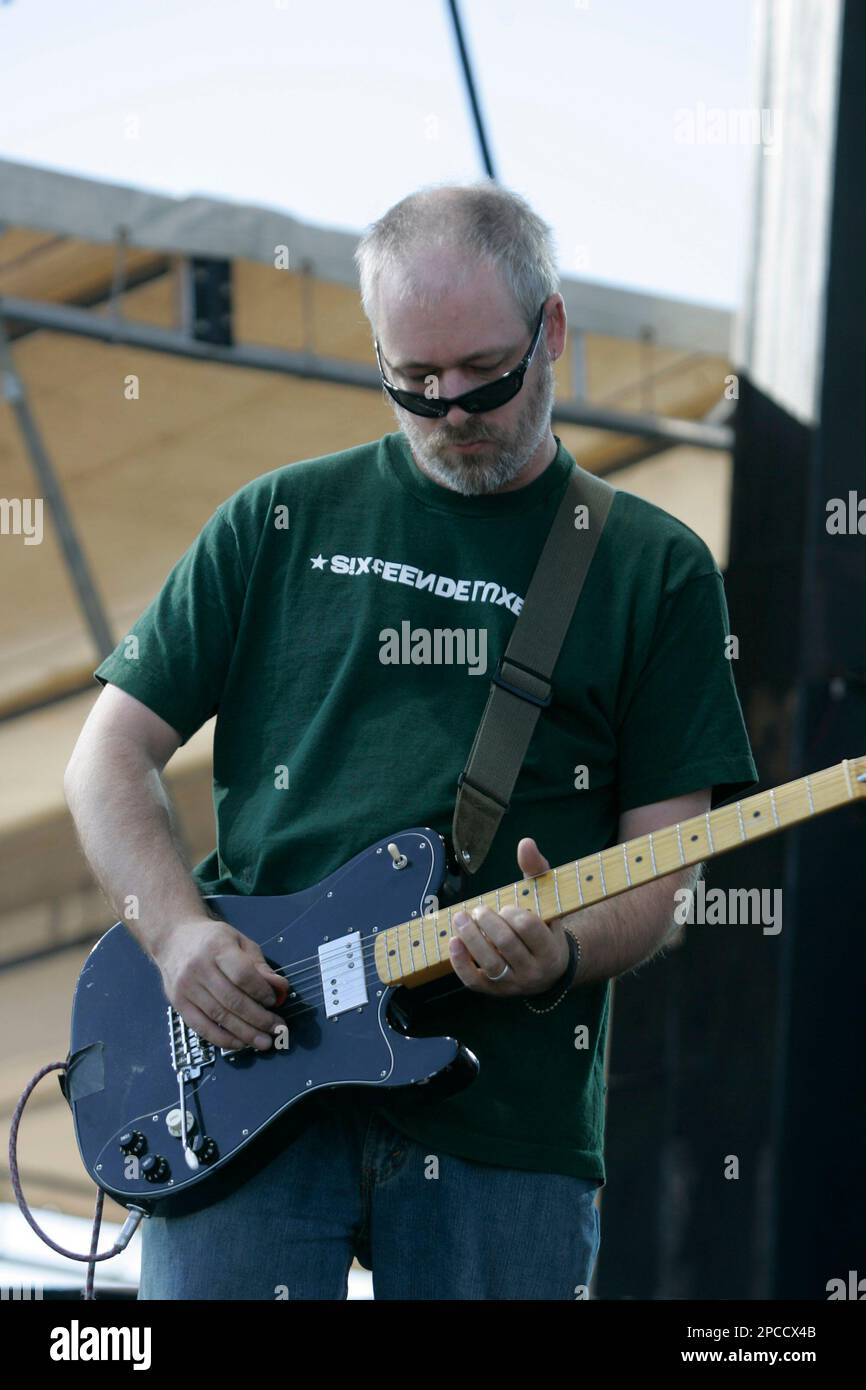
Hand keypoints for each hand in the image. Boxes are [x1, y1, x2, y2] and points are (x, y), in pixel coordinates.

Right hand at [154, 918, 289, 1051]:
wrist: (172, 939)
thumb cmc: (211, 940)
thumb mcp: (238, 942)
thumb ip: (259, 965)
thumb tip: (280, 988)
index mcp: (217, 948)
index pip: (242, 975)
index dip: (261, 992)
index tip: (274, 1002)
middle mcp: (199, 968)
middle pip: (232, 1000)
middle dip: (258, 1019)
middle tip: (277, 1029)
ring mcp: (186, 987)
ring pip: (219, 1016)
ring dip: (244, 1033)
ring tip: (263, 1042)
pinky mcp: (178, 1003)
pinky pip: (201, 1027)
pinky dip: (222, 1039)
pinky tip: (239, 1043)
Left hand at [448, 838, 569, 996]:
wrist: (549, 968)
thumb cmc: (545, 926)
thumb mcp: (547, 899)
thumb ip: (536, 870)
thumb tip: (525, 843)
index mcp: (551, 948)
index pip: (529, 927)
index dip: (512, 914)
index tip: (505, 907)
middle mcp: (534, 971)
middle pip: (506, 944)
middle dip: (487, 923)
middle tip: (478, 910)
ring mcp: (514, 983)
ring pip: (490, 963)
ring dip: (471, 938)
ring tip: (460, 918)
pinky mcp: (494, 991)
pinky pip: (474, 981)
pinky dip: (460, 962)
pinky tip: (453, 942)